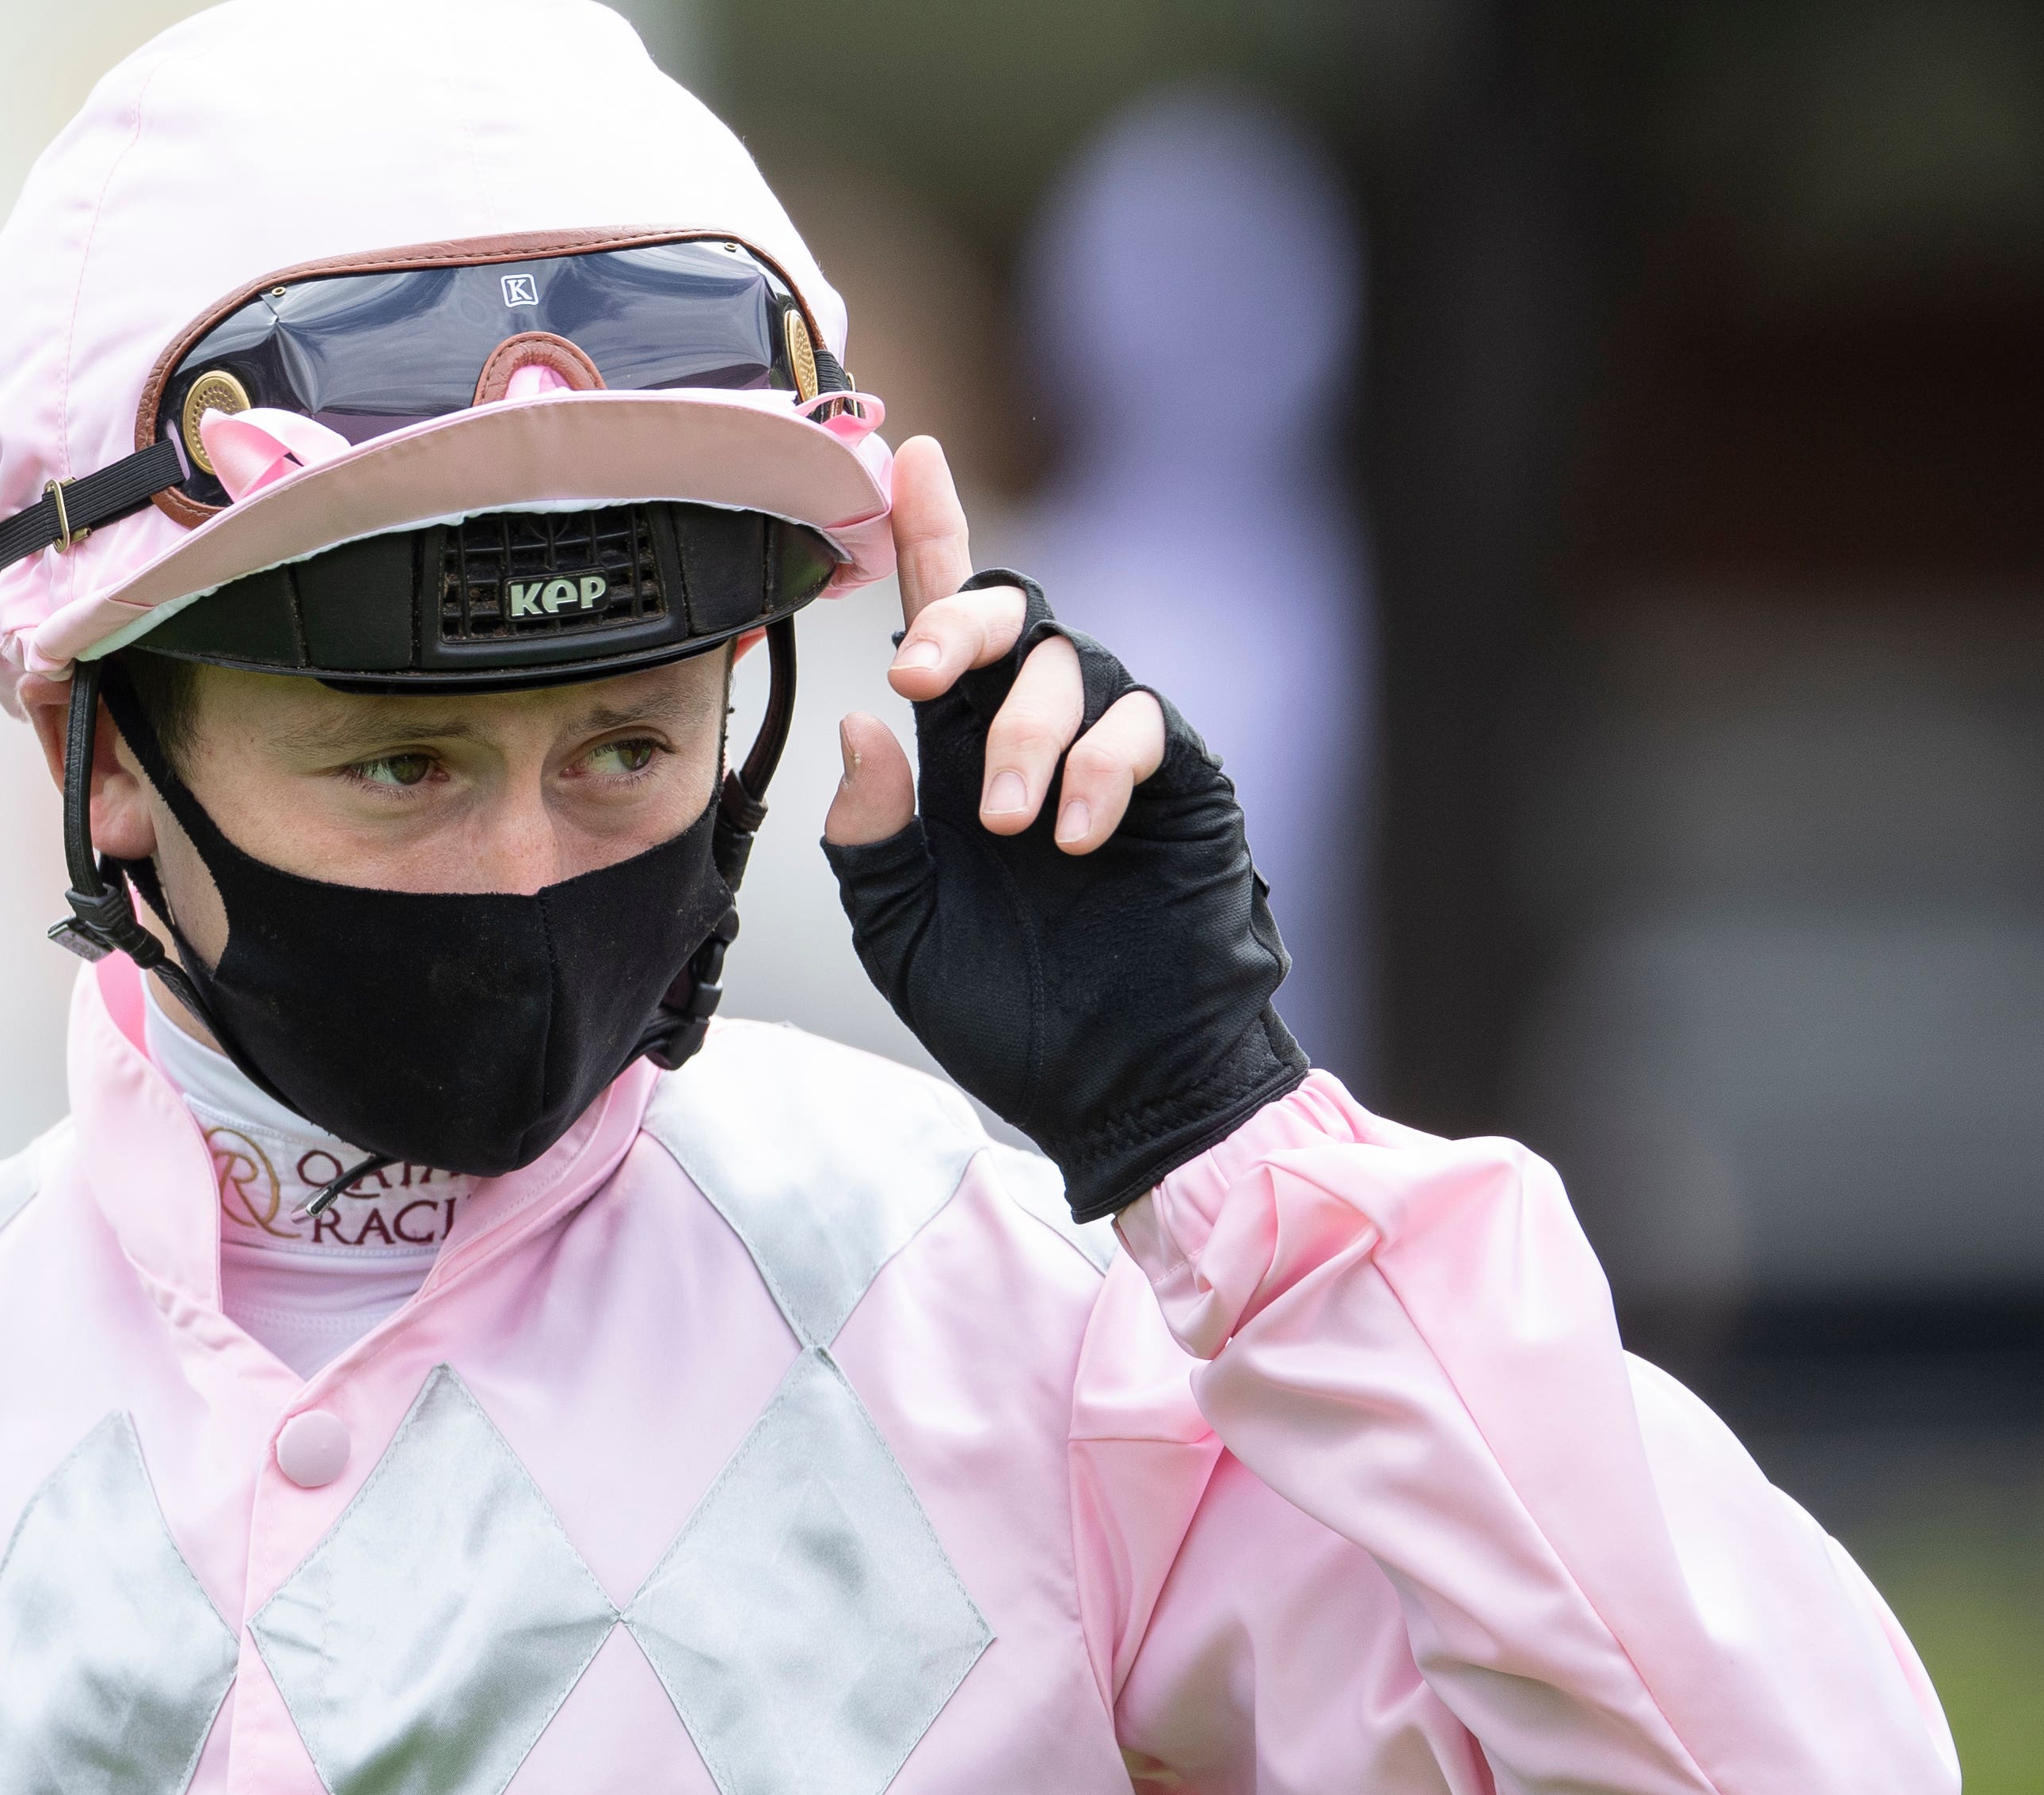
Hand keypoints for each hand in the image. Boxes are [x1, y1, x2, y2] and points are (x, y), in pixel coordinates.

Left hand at [818, 436, 1306, 1219]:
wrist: (1116, 1088)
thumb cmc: (1014, 1017)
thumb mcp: (902, 932)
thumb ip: (870, 834)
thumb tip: (862, 726)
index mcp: (963, 762)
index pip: (945, 628)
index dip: (929, 537)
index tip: (908, 457)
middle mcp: (1038, 739)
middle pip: (1012, 615)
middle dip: (960, 622)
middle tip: (923, 680)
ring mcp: (1113, 756)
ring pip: (1072, 662)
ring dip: (1024, 732)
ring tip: (1009, 829)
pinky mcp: (1181, 784)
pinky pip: (1140, 723)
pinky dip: (1098, 769)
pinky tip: (1076, 841)